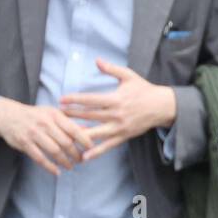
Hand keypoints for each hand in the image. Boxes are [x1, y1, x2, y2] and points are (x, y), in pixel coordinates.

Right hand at [0, 97, 94, 175]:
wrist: (7, 115)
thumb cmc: (36, 115)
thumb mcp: (52, 113)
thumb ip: (69, 122)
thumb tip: (88, 130)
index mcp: (54, 115)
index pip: (73, 129)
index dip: (84, 140)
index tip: (91, 148)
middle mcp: (44, 124)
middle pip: (65, 142)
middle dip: (75, 153)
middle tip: (81, 160)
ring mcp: (33, 134)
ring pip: (53, 151)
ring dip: (64, 161)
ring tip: (71, 166)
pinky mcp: (24, 143)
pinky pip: (39, 158)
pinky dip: (49, 167)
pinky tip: (57, 171)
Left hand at [59, 58, 175, 160]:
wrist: (162, 107)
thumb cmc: (144, 90)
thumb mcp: (129, 76)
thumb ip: (112, 69)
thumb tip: (97, 60)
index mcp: (116, 99)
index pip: (91, 100)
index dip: (75, 100)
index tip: (61, 100)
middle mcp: (117, 114)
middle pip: (89, 116)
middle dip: (71, 115)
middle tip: (55, 115)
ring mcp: (120, 127)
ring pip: (96, 133)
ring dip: (79, 134)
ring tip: (64, 135)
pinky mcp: (124, 136)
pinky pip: (108, 146)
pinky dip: (96, 152)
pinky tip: (84, 156)